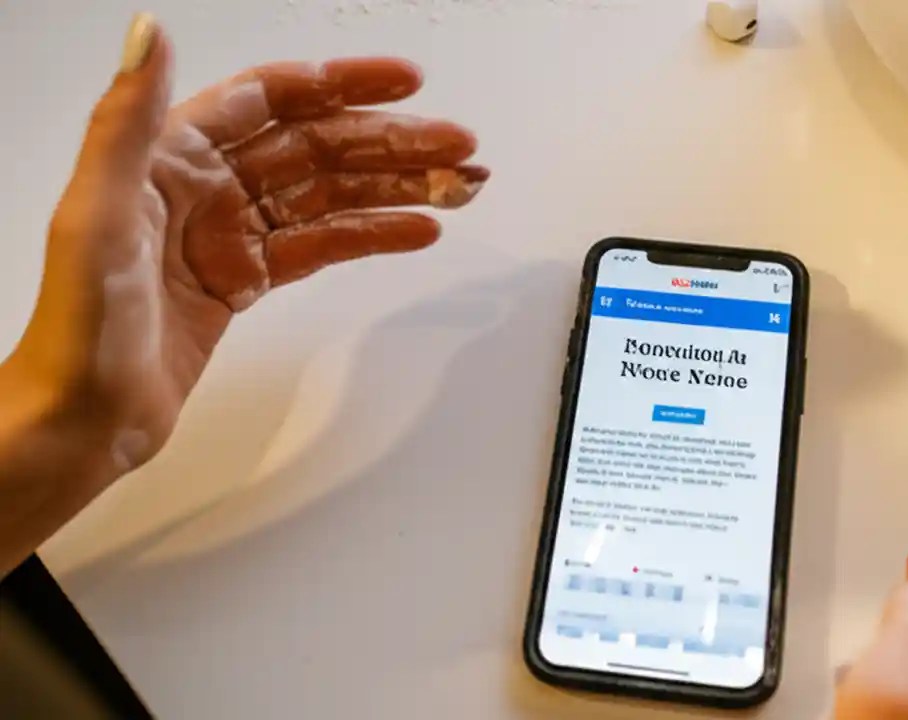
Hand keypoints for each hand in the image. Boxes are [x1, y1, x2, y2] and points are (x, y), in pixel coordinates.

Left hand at [9, 14, 485, 475]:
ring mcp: (231, 233)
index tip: (402, 83)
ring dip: (396, 186)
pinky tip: (415, 228)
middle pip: (319, 147)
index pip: (272, 100)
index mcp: (170, 157)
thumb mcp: (94, 214)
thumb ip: (125, 120)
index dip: (342, 85)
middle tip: (457, 145)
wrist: (85, 419)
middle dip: (393, 143)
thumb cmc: (77, 328)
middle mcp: (207, 186)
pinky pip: (323, 245)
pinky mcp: (247, 279)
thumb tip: (149, 33)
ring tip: (457, 186)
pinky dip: (372, 234)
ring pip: (331, 195)